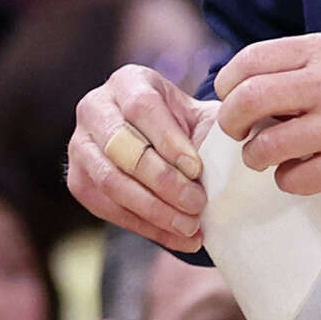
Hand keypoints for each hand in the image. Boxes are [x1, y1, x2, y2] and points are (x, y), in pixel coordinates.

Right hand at [66, 64, 215, 252]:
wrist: (155, 143)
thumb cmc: (182, 126)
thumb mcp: (200, 114)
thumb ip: (218, 125)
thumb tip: (242, 137)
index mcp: (127, 82)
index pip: (142, 108)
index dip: (169, 140)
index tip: (197, 169)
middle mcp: (95, 107)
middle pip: (122, 148)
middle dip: (163, 182)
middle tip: (197, 205)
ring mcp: (80, 145)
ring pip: (111, 182)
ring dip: (154, 210)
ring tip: (190, 226)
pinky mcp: (78, 180)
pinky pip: (108, 208)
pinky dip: (146, 227)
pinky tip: (179, 237)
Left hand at [215, 32, 320, 195]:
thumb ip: (302, 65)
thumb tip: (248, 86)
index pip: (252, 59)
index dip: (229, 81)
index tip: (228, 96)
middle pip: (250, 99)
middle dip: (231, 120)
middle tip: (236, 131)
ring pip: (267, 145)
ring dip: (255, 156)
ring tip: (264, 157)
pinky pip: (294, 177)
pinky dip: (286, 179)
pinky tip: (296, 173)